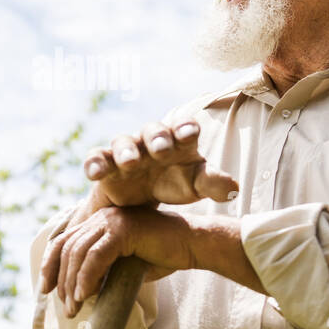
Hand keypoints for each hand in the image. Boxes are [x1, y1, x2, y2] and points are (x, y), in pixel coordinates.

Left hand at [39, 206, 192, 316]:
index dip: (50, 265)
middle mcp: (101, 217)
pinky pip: (96, 255)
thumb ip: (103, 271)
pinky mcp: (123, 229)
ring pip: (78, 253)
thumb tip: (80, 295)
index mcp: (99, 222)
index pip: (64, 241)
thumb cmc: (162, 256)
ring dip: (73, 284)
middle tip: (67, 309)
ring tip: (75, 308)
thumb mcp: (124, 263)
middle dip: (61, 281)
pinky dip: (88, 277)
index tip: (46, 290)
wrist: (192, 245)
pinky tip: (87, 295)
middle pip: (67, 249)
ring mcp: (112, 220)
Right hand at [82, 119, 238, 207]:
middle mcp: (151, 140)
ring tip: (129, 163)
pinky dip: (94, 163)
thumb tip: (235, 187)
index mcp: (178, 141)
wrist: (141, 201)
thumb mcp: (195, 185)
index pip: (184, 128)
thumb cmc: (174, 183)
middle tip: (161, 148)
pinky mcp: (105, 165)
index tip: (189, 134)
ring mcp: (126, 151)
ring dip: (126, 150)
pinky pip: (96, 158)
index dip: (185, 128)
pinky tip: (93, 173)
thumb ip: (214, 183)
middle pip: (153, 130)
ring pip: (123, 142)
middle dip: (157, 137)